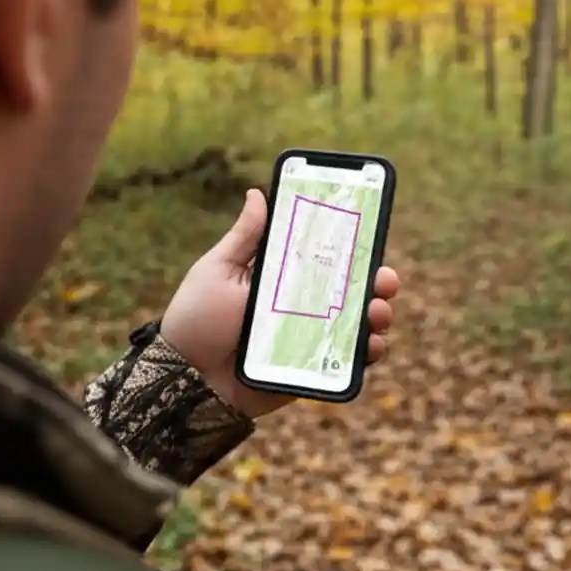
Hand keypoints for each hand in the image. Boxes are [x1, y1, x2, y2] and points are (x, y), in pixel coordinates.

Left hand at [160, 188, 399, 417]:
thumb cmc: (196, 319)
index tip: (373, 235)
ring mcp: (308, 340)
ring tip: (378, 311)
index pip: (325, 258)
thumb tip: (257, 193)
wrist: (185, 377)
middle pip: (350, 291)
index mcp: (281, 279)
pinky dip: (366, 354)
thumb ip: (244, 236)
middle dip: (377, 283)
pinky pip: (346, 363)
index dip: (353, 248)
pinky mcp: (309, 370)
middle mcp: (300, 308)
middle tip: (385, 279)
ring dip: (377, 316)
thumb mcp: (218, 269)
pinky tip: (373, 345)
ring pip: (356, 326)